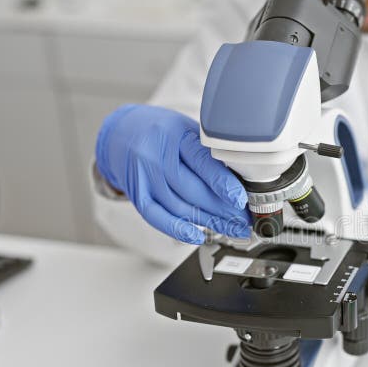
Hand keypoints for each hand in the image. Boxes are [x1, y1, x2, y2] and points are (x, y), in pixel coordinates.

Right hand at [95, 104, 250, 243]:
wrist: (123, 133)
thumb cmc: (163, 133)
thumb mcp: (187, 130)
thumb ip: (208, 153)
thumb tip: (238, 184)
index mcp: (176, 134)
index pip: (202, 161)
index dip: (223, 184)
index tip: (240, 200)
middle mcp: (157, 156)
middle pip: (193, 189)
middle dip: (223, 210)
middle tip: (244, 221)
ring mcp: (144, 177)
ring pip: (180, 206)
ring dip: (210, 222)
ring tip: (232, 230)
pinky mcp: (137, 194)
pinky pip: (158, 217)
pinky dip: (179, 229)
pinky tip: (198, 236)